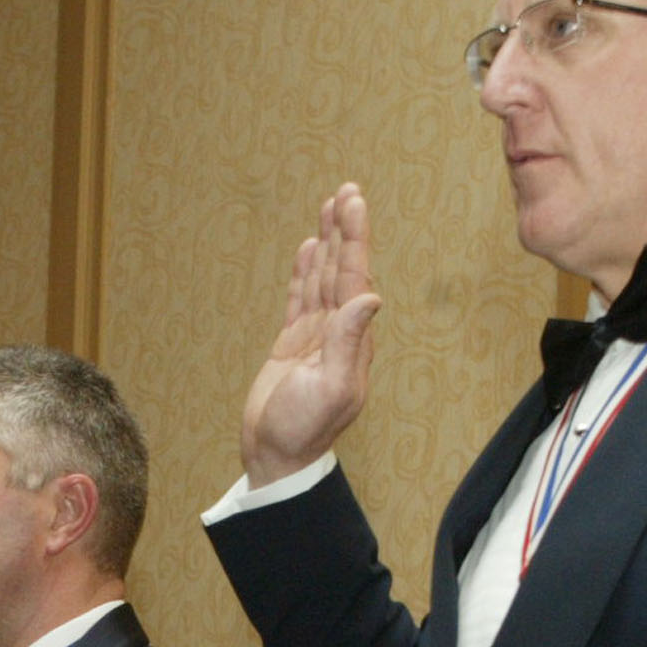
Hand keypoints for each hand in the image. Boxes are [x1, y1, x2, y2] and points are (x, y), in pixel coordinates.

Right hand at [241, 181, 382, 484]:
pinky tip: (307, 249)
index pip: (354, 276)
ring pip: (322, 278)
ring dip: (327, 244)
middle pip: (342, 269)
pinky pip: (299, 298)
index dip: (354, 238)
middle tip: (347, 190)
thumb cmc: (303, 428)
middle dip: (345, 230)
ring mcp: (314, 337)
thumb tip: (370, 297)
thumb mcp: (331, 387)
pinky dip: (303, 272)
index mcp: (352, 339)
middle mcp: (338, 332)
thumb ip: (348, 341)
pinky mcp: (291, 344)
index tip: (353, 202)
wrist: (276, 456)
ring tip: (330, 207)